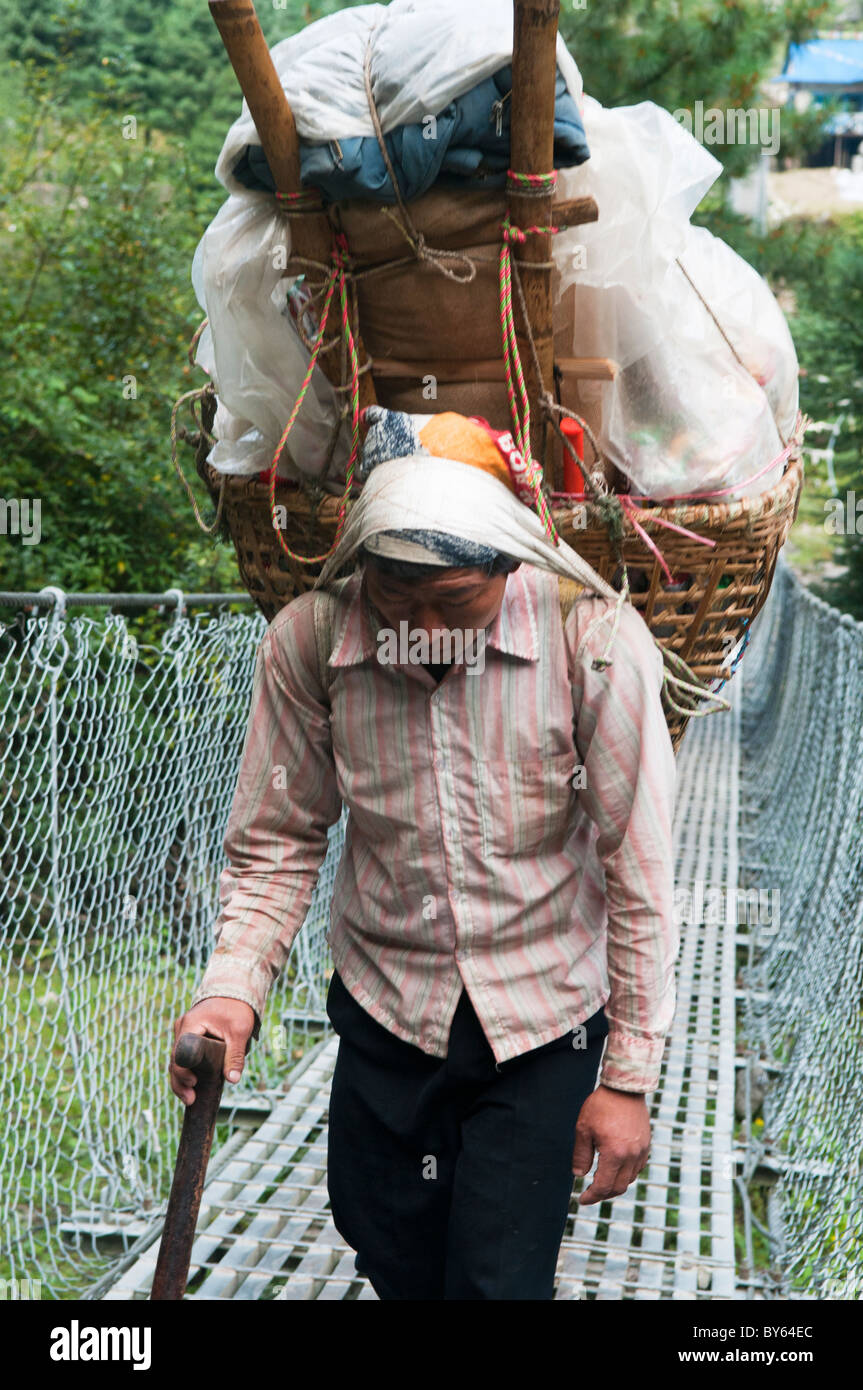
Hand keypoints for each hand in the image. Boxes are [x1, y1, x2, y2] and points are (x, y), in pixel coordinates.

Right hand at [169, 998, 255, 1105]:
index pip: (179, 1053)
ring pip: (177, 1060)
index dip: (183, 1071)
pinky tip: (192, 1087)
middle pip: (174, 1060)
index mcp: (190, 1024)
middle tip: (191, 1099)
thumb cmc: (236, 1007)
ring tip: (191, 1098)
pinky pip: (183, 1056)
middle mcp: (182, 1028)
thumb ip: (235, 1055)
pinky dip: (186, 1070)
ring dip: (182, 1079)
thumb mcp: (239, 1031)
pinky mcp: (189, 1037)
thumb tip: (233, 1079)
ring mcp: (184, 1032)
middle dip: (180, 1081)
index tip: (193, 1083)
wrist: (235, 991)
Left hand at [572, 1084, 650, 1203]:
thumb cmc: (601, 1106)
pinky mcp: (646, 1145)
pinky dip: (626, 1174)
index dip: (592, 1196)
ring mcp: (641, 1151)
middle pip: (618, 1188)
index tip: (582, 1199)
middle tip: (590, 1194)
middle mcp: (631, 1156)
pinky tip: (615, 1169)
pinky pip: (637, 1168)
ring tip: (601, 1182)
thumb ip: (581, 1155)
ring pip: (629, 1179)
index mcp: (614, 1154)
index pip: (603, 1186)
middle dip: (603, 1194)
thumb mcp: (583, 1129)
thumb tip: (579, 1175)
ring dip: (615, 1185)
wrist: (624, 1088)